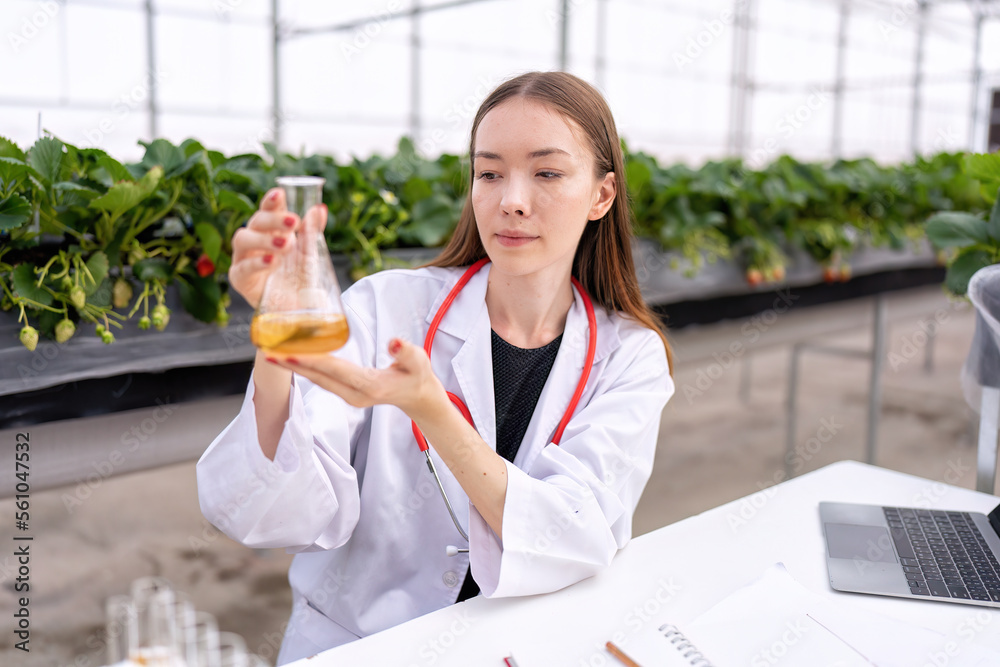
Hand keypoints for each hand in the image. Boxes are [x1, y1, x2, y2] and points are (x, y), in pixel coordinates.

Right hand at [229, 188, 327, 308]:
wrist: (300, 309)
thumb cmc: (300, 278)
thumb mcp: (310, 253)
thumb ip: (312, 232)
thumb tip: (320, 208)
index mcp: (271, 231)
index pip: (267, 210)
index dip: (271, 200)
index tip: (281, 193)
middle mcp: (254, 241)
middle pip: (255, 222)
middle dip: (273, 220)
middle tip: (293, 222)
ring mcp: (243, 258)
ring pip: (242, 239)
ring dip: (264, 239)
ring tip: (285, 244)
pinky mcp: (239, 279)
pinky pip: (241, 267)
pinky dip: (256, 263)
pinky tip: (272, 261)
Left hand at [266, 338, 449, 422]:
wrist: (417, 396)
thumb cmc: (418, 376)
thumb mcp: (419, 362)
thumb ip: (407, 352)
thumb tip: (393, 342)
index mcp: (370, 386)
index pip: (335, 370)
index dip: (312, 361)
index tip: (289, 353)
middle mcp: (355, 394)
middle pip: (319, 377)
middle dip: (293, 364)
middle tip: (268, 351)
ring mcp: (349, 396)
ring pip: (317, 380)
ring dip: (295, 367)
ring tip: (272, 353)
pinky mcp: (345, 392)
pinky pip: (321, 380)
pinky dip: (306, 368)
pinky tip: (292, 358)